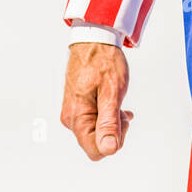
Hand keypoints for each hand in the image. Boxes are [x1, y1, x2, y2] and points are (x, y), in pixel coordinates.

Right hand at [60, 41, 131, 160]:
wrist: (94, 40)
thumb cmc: (103, 61)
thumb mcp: (112, 92)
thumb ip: (109, 122)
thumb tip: (108, 149)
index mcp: (77, 118)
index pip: (96, 151)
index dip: (114, 140)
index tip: (121, 119)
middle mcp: (71, 119)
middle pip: (96, 143)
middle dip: (113, 130)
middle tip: (121, 108)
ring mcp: (73, 113)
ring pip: (96, 132)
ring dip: (111, 122)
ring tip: (117, 101)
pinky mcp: (78, 107)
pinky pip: (93, 122)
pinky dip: (107, 116)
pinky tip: (115, 105)